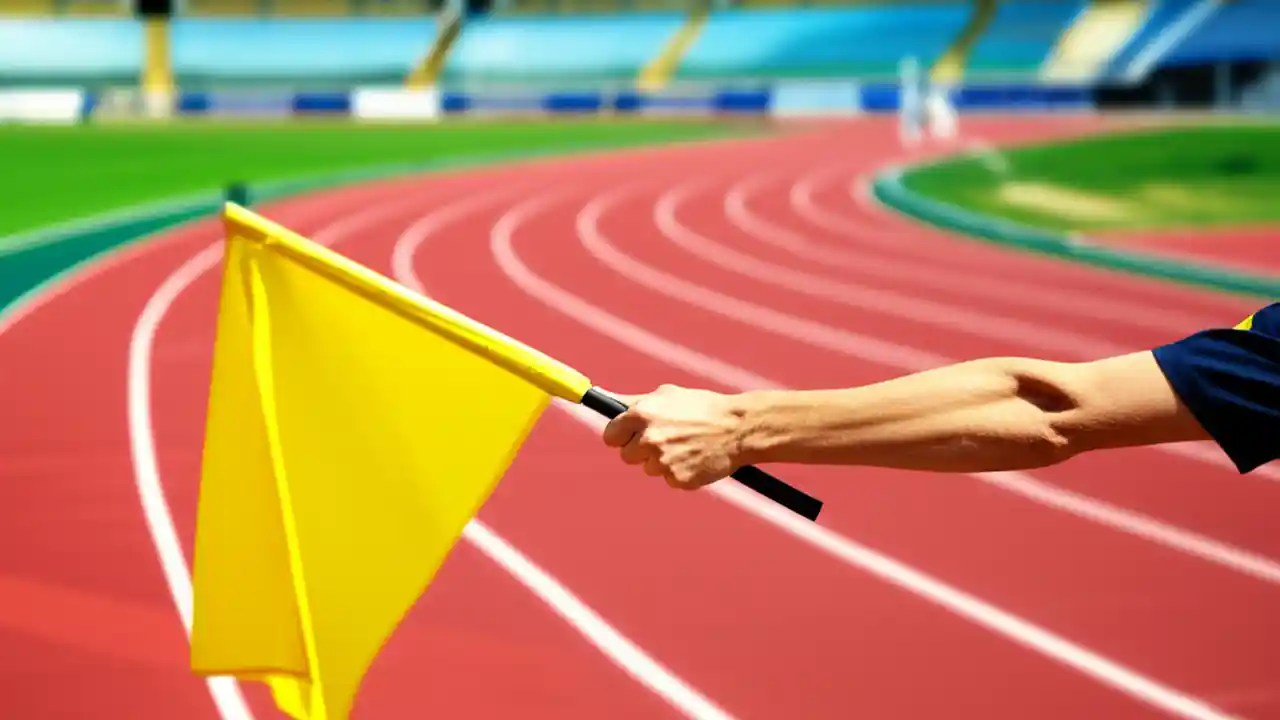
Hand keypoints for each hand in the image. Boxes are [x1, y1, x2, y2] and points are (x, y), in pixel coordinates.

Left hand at [600, 384, 746, 489]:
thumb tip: (605, 398)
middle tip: (665, 439)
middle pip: (627, 456)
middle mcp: (648, 439)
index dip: (620, 436)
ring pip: (649, 468)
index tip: (629, 436)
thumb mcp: (667, 396)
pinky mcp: (677, 479)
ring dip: (662, 461)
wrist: (739, 428)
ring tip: (686, 445)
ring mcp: (662, 462)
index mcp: (641, 415)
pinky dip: (679, 471)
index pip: (610, 436)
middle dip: (641, 450)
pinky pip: (669, 479)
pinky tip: (695, 457)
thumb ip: (634, 402)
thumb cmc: (702, 407)